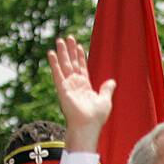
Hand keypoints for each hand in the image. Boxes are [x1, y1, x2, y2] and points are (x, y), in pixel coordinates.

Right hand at [47, 35, 115, 151]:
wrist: (88, 126)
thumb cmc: (97, 117)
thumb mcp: (105, 100)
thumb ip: (107, 89)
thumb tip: (112, 81)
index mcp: (85, 87)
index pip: (82, 68)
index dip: (80, 57)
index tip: (79, 46)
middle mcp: (75, 85)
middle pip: (72, 64)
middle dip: (70, 51)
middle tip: (68, 38)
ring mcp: (68, 86)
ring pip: (65, 65)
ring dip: (62, 53)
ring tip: (60, 40)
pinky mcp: (62, 89)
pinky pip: (57, 74)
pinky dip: (54, 63)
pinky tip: (51, 53)